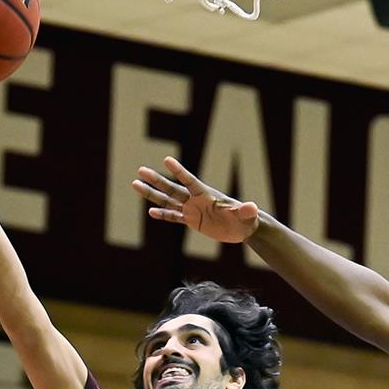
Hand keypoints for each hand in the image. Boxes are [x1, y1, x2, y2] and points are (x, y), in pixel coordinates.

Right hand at [132, 156, 261, 242]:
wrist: (243, 227)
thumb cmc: (246, 219)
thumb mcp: (246, 216)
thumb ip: (246, 211)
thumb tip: (252, 207)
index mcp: (206, 195)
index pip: (190, 181)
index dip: (179, 171)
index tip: (166, 160)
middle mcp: (196, 199)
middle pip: (172, 188)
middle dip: (156, 180)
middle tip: (140, 170)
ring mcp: (192, 209)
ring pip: (168, 200)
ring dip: (152, 194)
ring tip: (135, 185)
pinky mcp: (191, 220)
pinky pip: (174, 216)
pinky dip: (163, 214)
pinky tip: (151, 211)